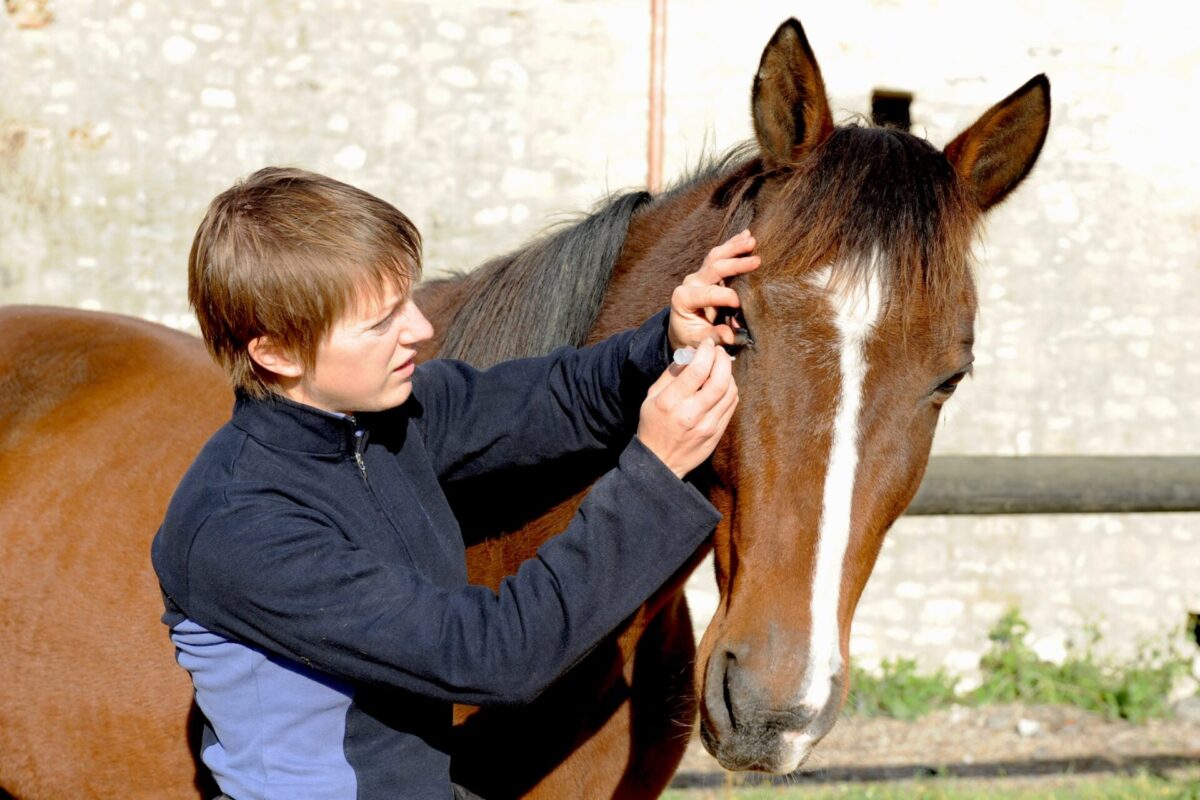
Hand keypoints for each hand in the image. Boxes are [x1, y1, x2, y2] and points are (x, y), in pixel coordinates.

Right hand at [636, 339, 738, 478]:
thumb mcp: (651, 397)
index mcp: (671, 402)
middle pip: (720, 379)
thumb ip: (671, 374)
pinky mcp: (716, 434)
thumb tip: (690, 354)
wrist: (660, 462)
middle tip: (718, 351)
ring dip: (728, 374)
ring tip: (720, 367)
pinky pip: (731, 406)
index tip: (707, 344)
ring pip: (730, 392)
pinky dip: (730, 390)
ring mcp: (707, 426)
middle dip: (722, 359)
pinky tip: (723, 385)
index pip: (698, 370)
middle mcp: (691, 414)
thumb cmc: (652, 426)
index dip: (707, 351)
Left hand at [668, 229, 759, 351]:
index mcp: (684, 299)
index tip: (740, 302)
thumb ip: (714, 336)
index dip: (725, 296)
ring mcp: (698, 275)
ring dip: (734, 247)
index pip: (708, 293)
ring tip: (752, 239)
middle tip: (757, 261)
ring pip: (716, 256)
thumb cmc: (691, 336)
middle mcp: (690, 282)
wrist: (682, 328)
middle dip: (735, 264)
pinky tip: (746, 234)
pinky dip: (732, 244)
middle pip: (713, 267)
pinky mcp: (706, 272)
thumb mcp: (699, 340)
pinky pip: (718, 254)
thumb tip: (730, 334)